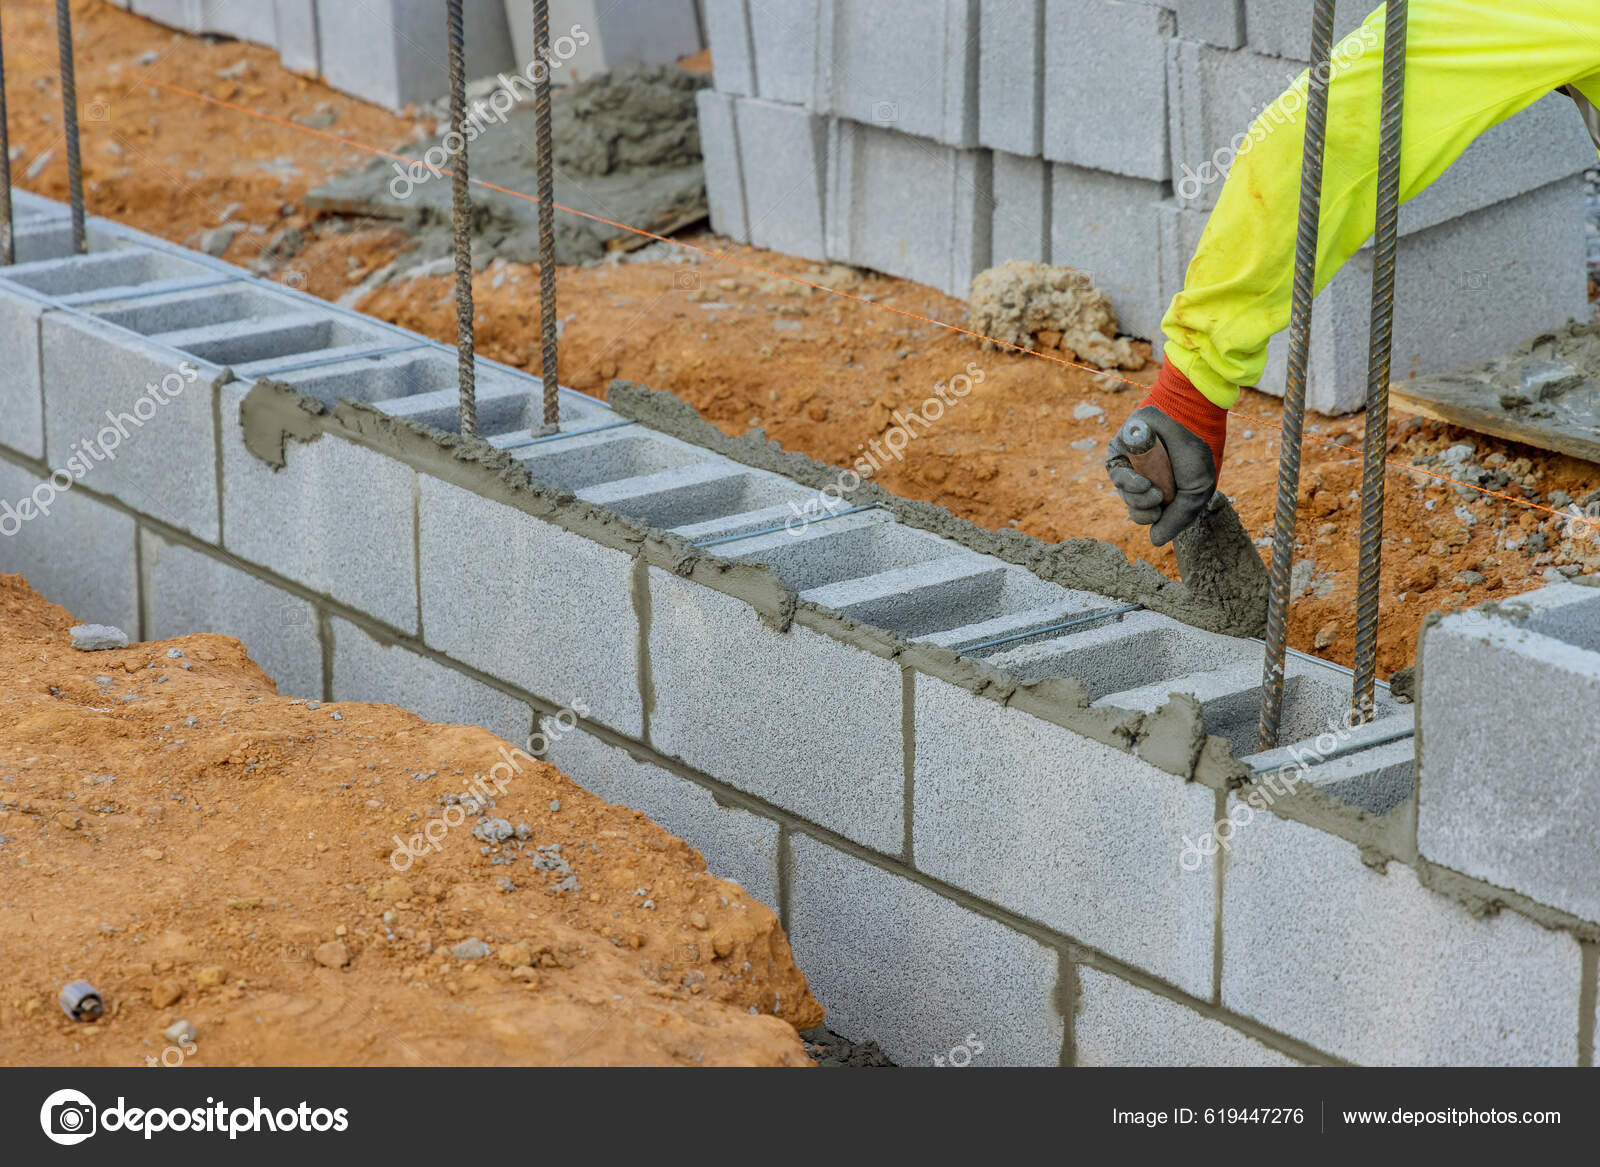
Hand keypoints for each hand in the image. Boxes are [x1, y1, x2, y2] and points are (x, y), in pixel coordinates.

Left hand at [1105, 358, 1227, 545]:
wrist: (1190, 417)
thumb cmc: (1197, 453)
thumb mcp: (1196, 494)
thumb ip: (1177, 520)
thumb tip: (1154, 542)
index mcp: (1166, 488)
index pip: (1148, 515)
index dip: (1152, 519)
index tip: (1162, 512)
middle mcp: (1148, 478)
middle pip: (1133, 508)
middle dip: (1143, 510)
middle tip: (1157, 499)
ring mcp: (1133, 464)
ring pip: (1123, 493)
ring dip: (1136, 498)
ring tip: (1150, 489)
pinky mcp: (1120, 449)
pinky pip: (1114, 473)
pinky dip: (1126, 483)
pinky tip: (1141, 483)